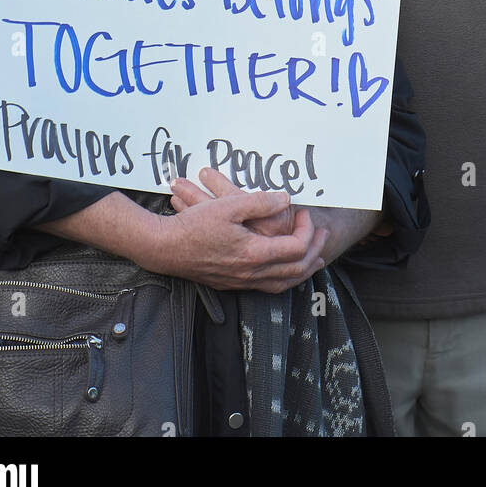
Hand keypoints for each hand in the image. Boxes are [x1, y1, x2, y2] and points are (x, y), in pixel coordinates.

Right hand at [159, 171, 327, 291]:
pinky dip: (284, 276)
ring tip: (312, 255)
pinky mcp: (232, 283)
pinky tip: (282, 265)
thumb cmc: (193, 225)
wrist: (164, 248)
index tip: (303, 212)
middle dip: (314, 252)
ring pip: (283, 284)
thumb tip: (285, 199)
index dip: (306, 230)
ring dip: (303, 269)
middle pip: (296, 271)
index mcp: (253, 253)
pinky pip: (268, 286)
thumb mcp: (228, 205)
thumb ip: (260, 201)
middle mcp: (250, 273)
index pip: (296, 248)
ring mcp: (241, 281)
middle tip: (321, 234)